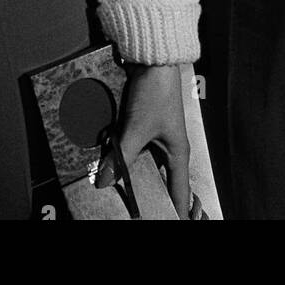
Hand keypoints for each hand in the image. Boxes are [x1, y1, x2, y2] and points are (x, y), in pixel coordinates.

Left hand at [107, 63, 190, 218]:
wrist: (151, 60)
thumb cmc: (155, 94)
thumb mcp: (137, 128)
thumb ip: (121, 156)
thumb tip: (104, 181)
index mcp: (177, 154)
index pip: (179, 193)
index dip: (176, 212)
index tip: (169, 223)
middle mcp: (169, 148)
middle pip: (158, 180)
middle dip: (146, 194)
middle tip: (133, 208)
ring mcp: (156, 136)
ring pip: (142, 163)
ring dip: (130, 171)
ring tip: (116, 187)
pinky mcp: (143, 124)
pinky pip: (132, 146)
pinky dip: (122, 152)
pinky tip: (108, 157)